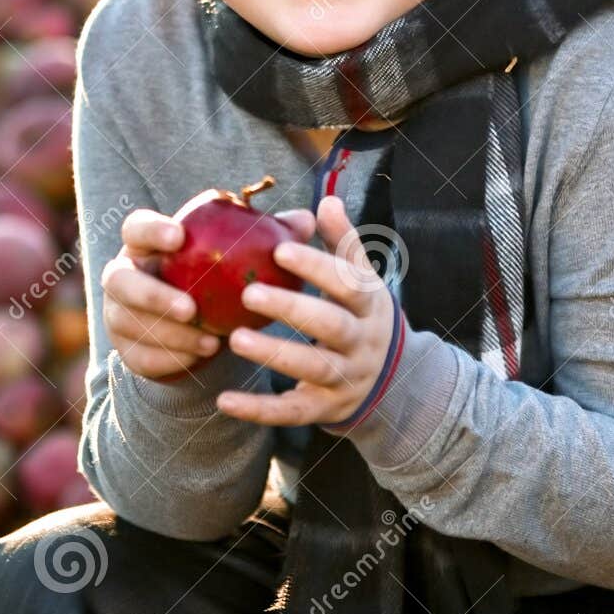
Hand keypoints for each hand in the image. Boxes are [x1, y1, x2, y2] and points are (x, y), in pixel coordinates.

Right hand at [101, 205, 316, 382]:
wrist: (197, 325)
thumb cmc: (221, 278)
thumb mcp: (242, 255)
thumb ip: (271, 235)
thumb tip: (306, 220)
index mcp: (148, 244)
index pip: (136, 227)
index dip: (152, 230)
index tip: (179, 236)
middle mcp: (125, 274)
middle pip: (117, 279)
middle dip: (151, 294)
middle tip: (190, 308)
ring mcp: (118, 314)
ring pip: (129, 324)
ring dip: (170, 335)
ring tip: (211, 341)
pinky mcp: (126, 350)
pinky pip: (139, 358)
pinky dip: (171, 359)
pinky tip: (201, 358)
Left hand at [216, 194, 398, 426]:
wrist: (390, 380)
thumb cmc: (360, 314)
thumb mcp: (361, 280)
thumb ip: (342, 243)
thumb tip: (325, 201)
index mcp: (371, 305)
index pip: (349, 283)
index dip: (317, 266)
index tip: (280, 249)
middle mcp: (363, 342)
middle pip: (332, 326)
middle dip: (292, 309)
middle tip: (249, 293)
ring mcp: (347, 378)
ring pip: (314, 368)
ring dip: (275, 354)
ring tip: (235, 339)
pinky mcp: (325, 409)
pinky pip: (291, 412)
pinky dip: (258, 409)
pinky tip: (223, 401)